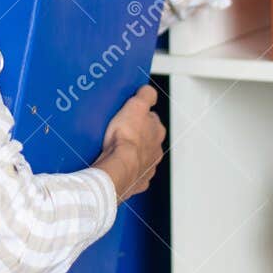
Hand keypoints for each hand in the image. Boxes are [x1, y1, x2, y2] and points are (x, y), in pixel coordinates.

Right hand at [93, 84, 164, 202]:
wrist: (118, 168)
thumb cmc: (126, 139)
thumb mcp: (136, 106)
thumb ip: (146, 95)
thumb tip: (148, 90)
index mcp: (157, 132)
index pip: (152, 119)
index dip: (140, 115)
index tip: (131, 115)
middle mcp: (156, 150)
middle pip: (147, 139)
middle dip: (136, 136)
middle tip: (120, 132)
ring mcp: (147, 167)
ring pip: (141, 157)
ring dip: (131, 154)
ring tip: (115, 150)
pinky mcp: (137, 182)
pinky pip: (132, 174)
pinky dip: (126, 170)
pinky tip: (115, 166)